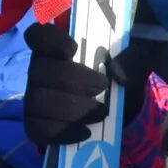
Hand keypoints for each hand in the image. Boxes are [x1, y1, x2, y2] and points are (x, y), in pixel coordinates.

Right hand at [20, 28, 161, 149]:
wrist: (121, 112)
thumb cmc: (118, 78)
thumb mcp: (133, 64)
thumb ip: (131, 60)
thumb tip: (116, 73)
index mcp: (57, 48)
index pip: (36, 35)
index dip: (48, 40)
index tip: (72, 49)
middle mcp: (39, 71)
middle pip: (38, 70)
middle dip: (73, 80)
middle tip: (102, 86)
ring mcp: (34, 99)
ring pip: (38, 101)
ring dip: (73, 108)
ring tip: (101, 113)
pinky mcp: (36, 125)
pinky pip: (39, 130)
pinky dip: (64, 132)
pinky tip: (86, 132)